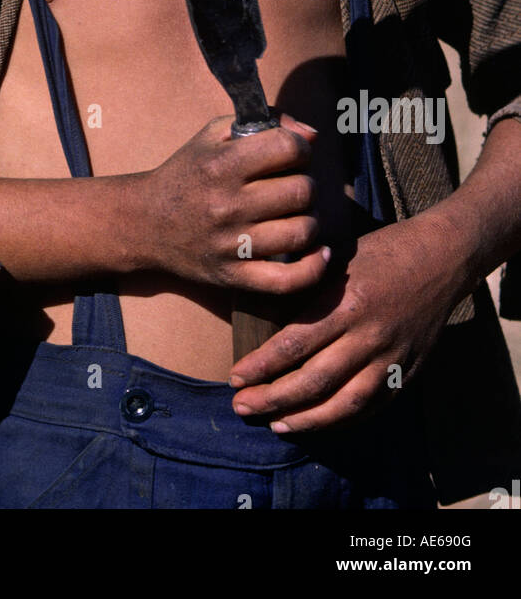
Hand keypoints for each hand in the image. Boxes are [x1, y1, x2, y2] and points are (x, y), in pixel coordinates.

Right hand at [141, 113, 329, 292]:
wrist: (145, 222)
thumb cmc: (186, 173)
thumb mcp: (213, 136)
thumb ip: (263, 122)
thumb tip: (312, 134)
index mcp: (221, 165)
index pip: (287, 148)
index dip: (300, 148)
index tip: (294, 155)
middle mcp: (227, 204)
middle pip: (301, 190)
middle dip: (306, 184)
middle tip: (293, 186)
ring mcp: (232, 245)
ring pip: (301, 231)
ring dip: (310, 220)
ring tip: (297, 215)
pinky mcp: (234, 276)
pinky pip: (287, 280)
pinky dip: (313, 268)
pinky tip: (319, 253)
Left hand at [227, 212, 462, 431]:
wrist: (440, 259)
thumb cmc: (381, 252)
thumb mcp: (337, 260)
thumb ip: (308, 291)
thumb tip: (263, 311)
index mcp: (346, 302)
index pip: (294, 344)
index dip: (262, 366)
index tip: (236, 377)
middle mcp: (368, 335)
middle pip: (314, 380)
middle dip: (273, 399)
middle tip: (242, 407)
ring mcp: (391, 358)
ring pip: (343, 404)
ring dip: (305, 420)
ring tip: (275, 424)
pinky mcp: (408, 372)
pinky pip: (371, 407)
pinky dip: (341, 420)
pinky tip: (316, 422)